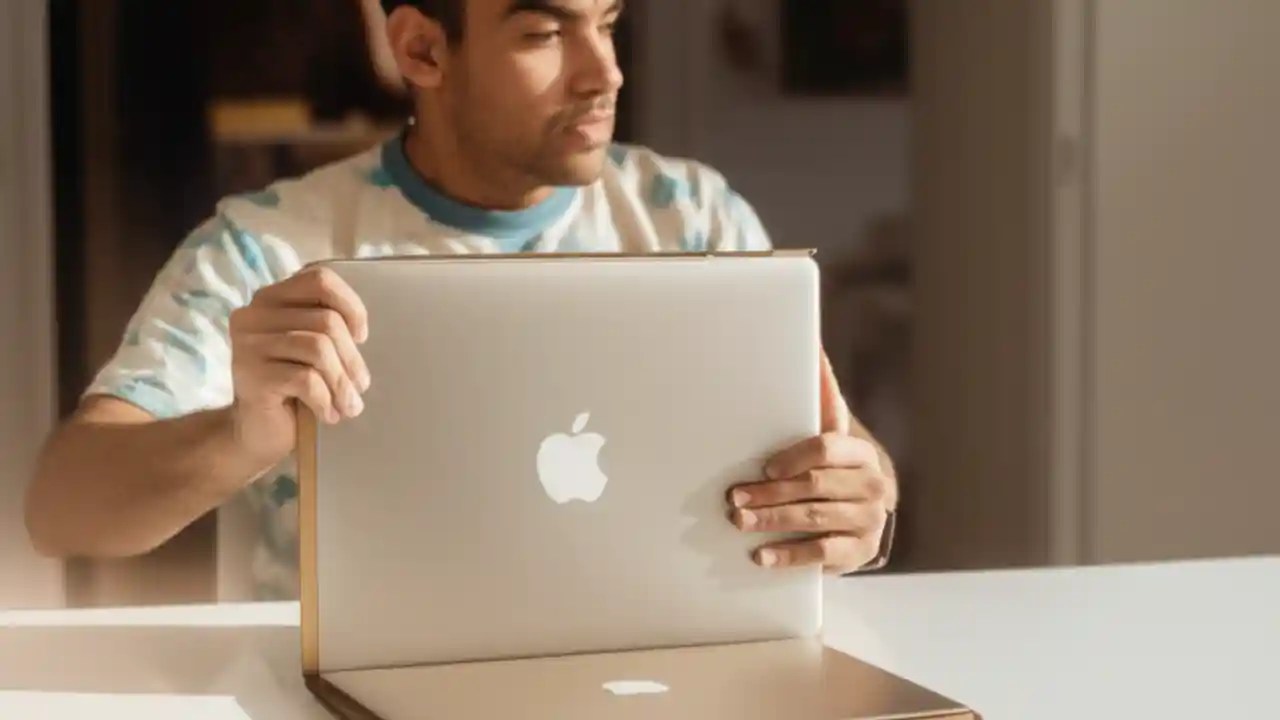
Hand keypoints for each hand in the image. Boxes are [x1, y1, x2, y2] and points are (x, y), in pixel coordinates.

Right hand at [228, 266, 370, 466]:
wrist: (259, 433)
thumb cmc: (294, 389)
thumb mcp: (313, 349)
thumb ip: (328, 326)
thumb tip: (361, 331)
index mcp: (271, 298)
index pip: (319, 280)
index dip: (351, 306)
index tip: (361, 337)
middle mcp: (253, 314)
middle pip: (326, 320)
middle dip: (352, 358)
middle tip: (360, 386)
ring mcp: (247, 344)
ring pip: (318, 348)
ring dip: (342, 382)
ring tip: (349, 406)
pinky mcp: (250, 375)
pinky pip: (305, 379)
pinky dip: (325, 400)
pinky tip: (329, 415)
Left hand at [728, 352, 896, 574]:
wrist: (866, 512)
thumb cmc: (836, 466)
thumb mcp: (831, 431)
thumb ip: (822, 394)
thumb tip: (812, 347)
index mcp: (860, 453)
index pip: (827, 449)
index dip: (793, 457)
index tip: (765, 467)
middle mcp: (870, 486)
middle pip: (815, 486)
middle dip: (771, 493)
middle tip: (734, 498)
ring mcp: (867, 521)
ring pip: (814, 520)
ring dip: (772, 520)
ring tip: (740, 521)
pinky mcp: (858, 552)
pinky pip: (822, 554)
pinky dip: (789, 556)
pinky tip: (761, 556)